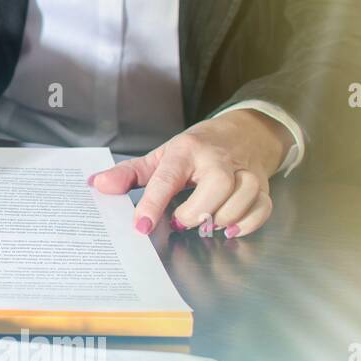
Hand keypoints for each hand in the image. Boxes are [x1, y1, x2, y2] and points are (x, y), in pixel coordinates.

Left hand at [90, 110, 291, 237]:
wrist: (244, 132)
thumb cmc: (197, 149)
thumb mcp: (161, 156)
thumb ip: (130, 173)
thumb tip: (98, 185)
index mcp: (186, 151)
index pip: (167, 179)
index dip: (152, 204)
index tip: (141, 226)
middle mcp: (218, 160)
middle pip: (216, 187)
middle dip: (196, 212)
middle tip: (180, 220)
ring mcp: (244, 172)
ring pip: (243, 197)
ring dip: (222, 219)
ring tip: (205, 223)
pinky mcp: (262, 186)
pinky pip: (262, 208)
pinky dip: (247, 224)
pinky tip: (229, 227)